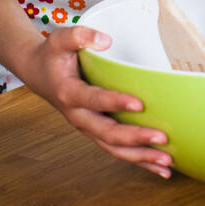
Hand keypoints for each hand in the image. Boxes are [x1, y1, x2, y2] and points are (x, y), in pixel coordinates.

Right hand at [21, 25, 171, 174]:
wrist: (38, 74)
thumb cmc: (52, 56)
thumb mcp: (60, 39)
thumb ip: (80, 35)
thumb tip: (106, 40)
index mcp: (69, 94)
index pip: (94, 100)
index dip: (115, 103)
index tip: (139, 105)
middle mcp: (78, 117)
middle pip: (107, 133)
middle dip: (135, 138)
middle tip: (162, 137)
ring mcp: (87, 128)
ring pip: (114, 149)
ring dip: (141, 157)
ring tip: (167, 162)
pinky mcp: (96, 133)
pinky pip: (118, 151)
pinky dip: (139, 162)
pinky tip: (161, 170)